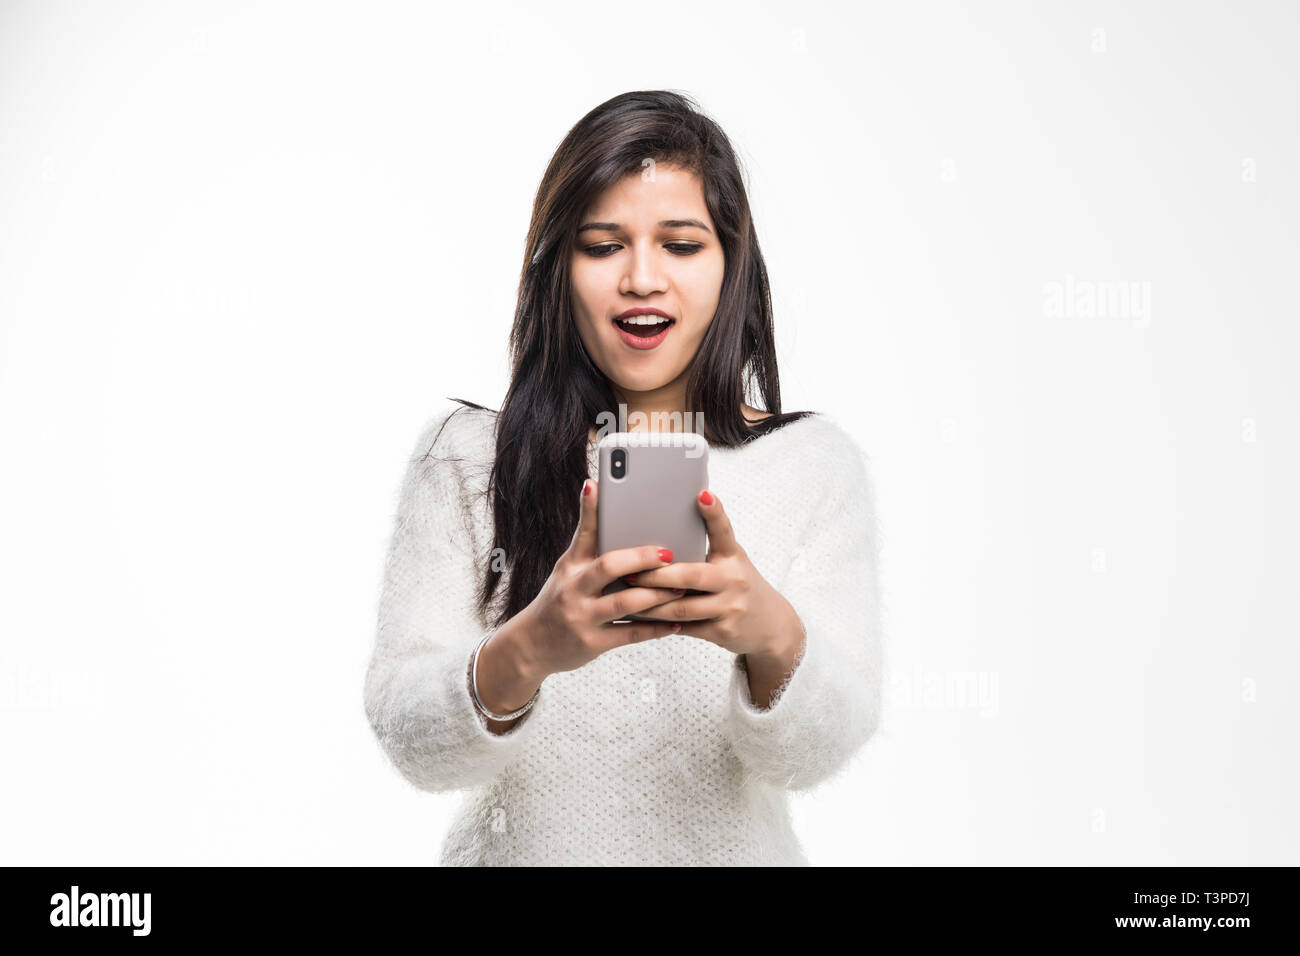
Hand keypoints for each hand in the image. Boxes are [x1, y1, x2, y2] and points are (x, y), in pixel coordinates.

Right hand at [513, 478, 687, 678]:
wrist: (532, 645)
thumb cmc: (558, 600)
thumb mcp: (566, 570)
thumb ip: (588, 546)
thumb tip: (602, 503)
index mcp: (570, 566)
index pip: (583, 532)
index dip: (590, 508)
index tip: (599, 484)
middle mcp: (574, 588)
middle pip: (609, 566)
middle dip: (641, 559)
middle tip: (668, 554)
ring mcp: (583, 617)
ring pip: (625, 602)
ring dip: (656, 595)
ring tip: (680, 588)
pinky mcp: (593, 643)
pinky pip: (630, 634)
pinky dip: (655, 629)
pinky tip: (674, 624)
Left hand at [623, 489, 804, 658]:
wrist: (771, 625)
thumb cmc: (739, 585)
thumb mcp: (731, 560)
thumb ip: (708, 546)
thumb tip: (668, 524)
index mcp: (733, 556)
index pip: (723, 531)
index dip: (714, 512)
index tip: (702, 495)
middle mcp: (733, 579)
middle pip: (691, 575)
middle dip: (657, 576)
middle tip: (631, 572)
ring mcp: (729, 607)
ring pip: (682, 606)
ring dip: (652, 602)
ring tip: (627, 595)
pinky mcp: (722, 631)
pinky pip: (685, 626)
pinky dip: (661, 623)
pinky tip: (642, 618)